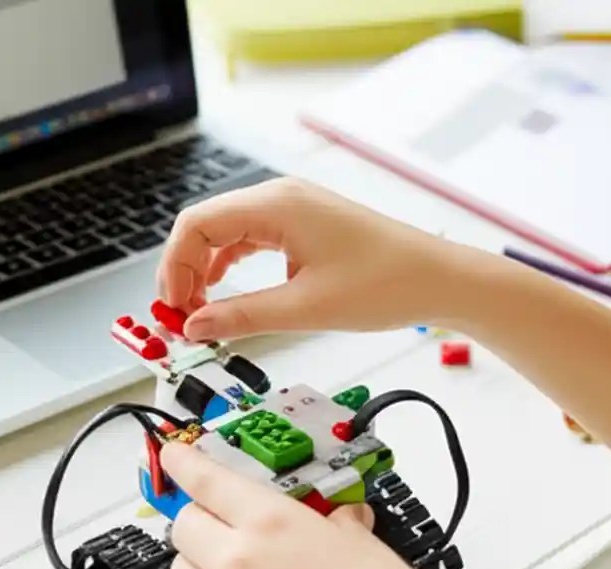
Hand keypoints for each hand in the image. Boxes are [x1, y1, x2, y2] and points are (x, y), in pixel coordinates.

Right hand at [157, 177, 489, 341]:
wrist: (439, 278)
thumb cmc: (387, 283)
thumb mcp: (306, 308)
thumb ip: (243, 317)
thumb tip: (197, 327)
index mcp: (277, 206)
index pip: (196, 225)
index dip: (174, 268)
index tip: (171, 309)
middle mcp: (280, 198)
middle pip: (204, 226)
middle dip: (183, 270)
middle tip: (178, 316)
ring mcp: (292, 208)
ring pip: (224, 232)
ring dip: (203, 269)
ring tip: (198, 311)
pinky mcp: (303, 224)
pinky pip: (248, 238)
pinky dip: (228, 264)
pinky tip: (223, 293)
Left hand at [162, 443, 489, 568]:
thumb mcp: (366, 546)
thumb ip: (335, 525)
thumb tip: (338, 518)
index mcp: (271, 522)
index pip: (206, 481)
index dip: (185, 464)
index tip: (176, 457)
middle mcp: (237, 565)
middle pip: (184, 528)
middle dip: (200, 521)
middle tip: (224, 526)